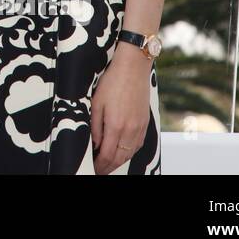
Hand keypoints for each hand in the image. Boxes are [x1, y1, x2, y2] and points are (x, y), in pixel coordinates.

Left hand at [90, 44, 151, 173]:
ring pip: (130, 153)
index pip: (107, 155)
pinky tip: (123, 153)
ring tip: (108, 165)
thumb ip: (95, 126)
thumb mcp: (96, 103)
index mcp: (116, 125)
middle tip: (99, 171)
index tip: (93, 168)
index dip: (100, 165)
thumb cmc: (113, 81)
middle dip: (108, 167)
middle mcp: (130, 129)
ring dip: (119, 162)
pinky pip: (138, 144)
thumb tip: (95, 144)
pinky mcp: (145, 122)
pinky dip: (129, 153)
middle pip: (119, 158)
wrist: (133, 67)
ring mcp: (140, 127)